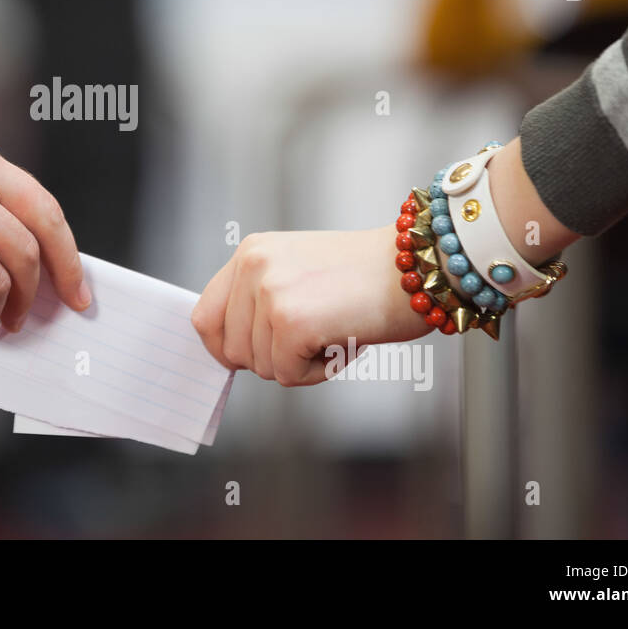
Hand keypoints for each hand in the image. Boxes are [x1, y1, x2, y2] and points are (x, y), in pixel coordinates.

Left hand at [191, 227, 432, 385]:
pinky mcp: (290, 322)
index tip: (247, 358)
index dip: (225, 347)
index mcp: (250, 252)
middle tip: (316, 337)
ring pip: (260, 367)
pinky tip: (342, 342)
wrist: (421, 266)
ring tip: (334, 331)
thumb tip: (230, 351)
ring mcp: (269, 293)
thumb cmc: (368, 277)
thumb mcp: (298, 272)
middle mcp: (253, 266)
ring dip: (299, 364)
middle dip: (271, 358)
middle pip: (231, 350)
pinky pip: (287, 375)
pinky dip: (317, 372)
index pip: (205, 317)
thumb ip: (260, 301)